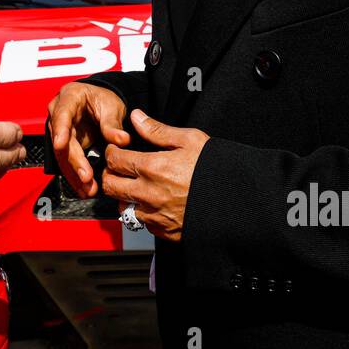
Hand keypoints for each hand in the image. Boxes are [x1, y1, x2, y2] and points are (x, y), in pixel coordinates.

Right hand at [47, 82, 130, 197]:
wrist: (99, 103)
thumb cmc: (103, 99)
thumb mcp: (112, 106)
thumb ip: (113, 124)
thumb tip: (122, 140)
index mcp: (69, 98)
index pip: (62, 114)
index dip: (61, 130)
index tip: (61, 144)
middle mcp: (58, 114)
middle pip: (62, 141)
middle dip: (74, 162)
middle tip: (86, 178)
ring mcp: (59, 131)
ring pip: (62, 156)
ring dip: (74, 174)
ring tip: (87, 189)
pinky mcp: (63, 146)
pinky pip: (67, 163)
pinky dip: (76, 177)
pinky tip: (84, 189)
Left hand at [102, 109, 207, 241]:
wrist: (238, 201)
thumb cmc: (216, 168)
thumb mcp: (190, 140)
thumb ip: (157, 130)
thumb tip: (136, 117)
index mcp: (152, 168)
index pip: (114, 160)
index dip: (112, 152)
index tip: (117, 150)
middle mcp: (149, 194)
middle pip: (110, 186)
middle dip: (111, 174)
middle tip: (120, 168)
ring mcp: (155, 215)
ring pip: (122, 206)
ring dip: (125, 196)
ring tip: (138, 186)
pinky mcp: (164, 231)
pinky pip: (142, 222)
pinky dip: (143, 212)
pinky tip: (155, 202)